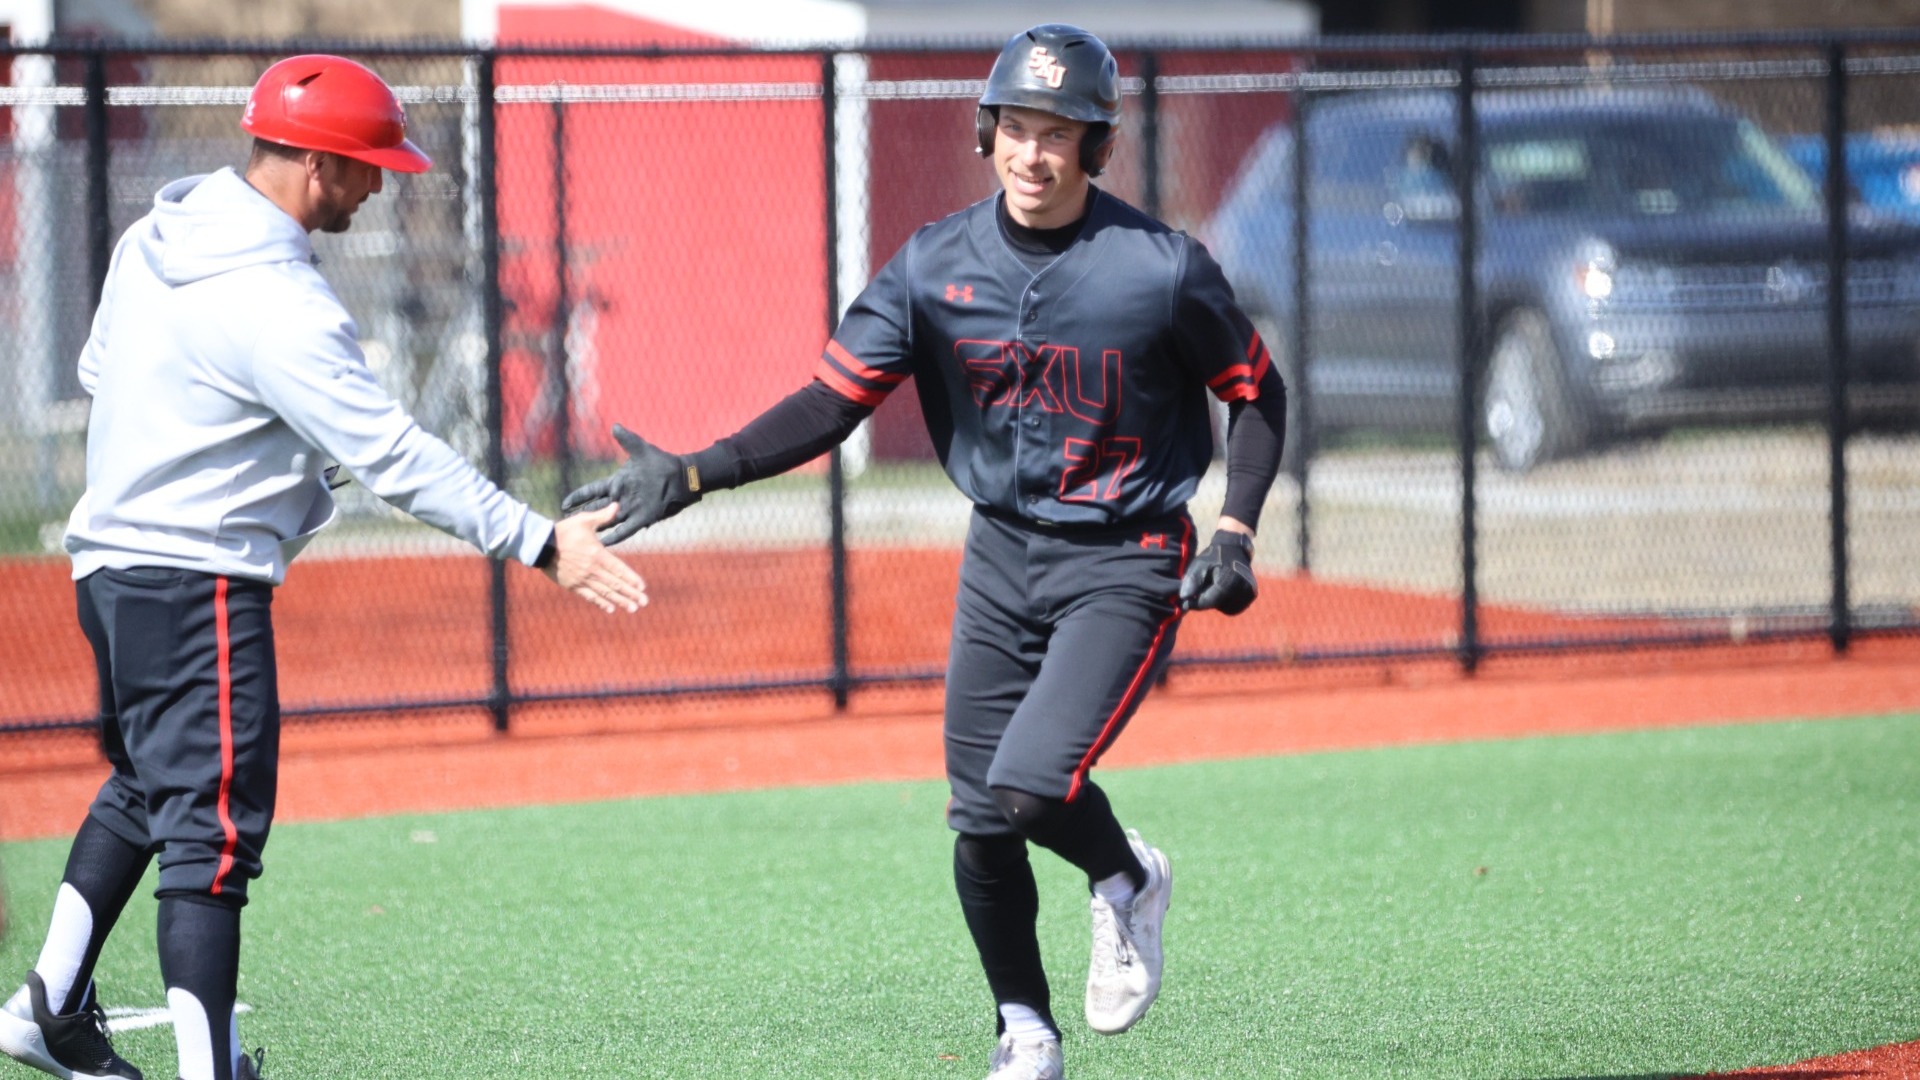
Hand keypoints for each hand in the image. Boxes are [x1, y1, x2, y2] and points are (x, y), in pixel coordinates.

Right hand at [544, 504, 647, 612]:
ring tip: (632, 608)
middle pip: (615, 584)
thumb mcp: (584, 520)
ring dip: (620, 601)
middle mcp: (592, 569)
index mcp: (597, 554)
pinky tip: (611, 608)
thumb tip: (617, 505)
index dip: (632, 579)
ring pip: (605, 593)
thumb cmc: (563, 531)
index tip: (642, 587)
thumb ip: (602, 516)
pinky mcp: (572, 585)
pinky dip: (600, 603)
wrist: (540, 545)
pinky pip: (589, 596)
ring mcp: (582, 579)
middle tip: (644, 602)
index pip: (619, 569)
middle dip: (631, 594)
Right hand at [561, 424, 701, 545]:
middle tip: (566, 523)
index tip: (565, 503)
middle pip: (595, 508)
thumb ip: (627, 440)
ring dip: (595, 528)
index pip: (592, 491)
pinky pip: (626, 530)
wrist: (681, 476)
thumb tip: (615, 426)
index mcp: (617, 482)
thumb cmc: (661, 462)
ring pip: (607, 521)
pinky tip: (603, 544)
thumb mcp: (641, 450)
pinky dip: (615, 537)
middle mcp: (621, 498)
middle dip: (581, 515)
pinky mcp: (642, 518)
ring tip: (580, 537)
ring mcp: (631, 509)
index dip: (579, 497)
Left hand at [1179, 529, 1257, 614]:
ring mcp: (1250, 591)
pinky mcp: (1252, 594)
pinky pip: (1234, 608)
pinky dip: (1226, 603)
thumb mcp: (1199, 565)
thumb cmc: (1214, 557)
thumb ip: (1192, 581)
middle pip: (1218, 605)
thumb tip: (1184, 598)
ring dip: (1217, 602)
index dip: (1196, 604)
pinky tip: (1223, 591)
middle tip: (1203, 588)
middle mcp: (1243, 586)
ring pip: (1227, 609)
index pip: (1211, 600)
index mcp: (1230, 578)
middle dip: (1207, 601)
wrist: (1234, 548)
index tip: (1185, 604)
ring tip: (1215, 585)